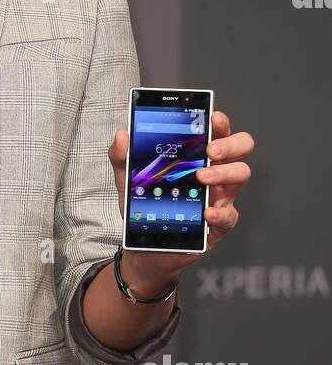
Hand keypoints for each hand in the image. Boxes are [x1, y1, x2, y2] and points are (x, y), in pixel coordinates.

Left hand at [108, 109, 254, 285]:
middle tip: (210, 150)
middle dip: (230, 144)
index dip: (220, 122)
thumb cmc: (146, 207)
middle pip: (241, 148)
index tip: (213, 118)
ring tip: (202, 178)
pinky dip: (219, 213)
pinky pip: (229, 215)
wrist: (145, 246)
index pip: (217, 131)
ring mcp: (220, 196)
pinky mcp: (218, 222)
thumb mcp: (128, 179)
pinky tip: (205, 213)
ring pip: (241, 174)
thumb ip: (122, 157)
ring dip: (225, 173)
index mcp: (197, 156)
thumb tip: (122, 135)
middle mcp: (214, 171)